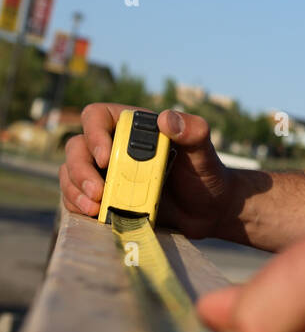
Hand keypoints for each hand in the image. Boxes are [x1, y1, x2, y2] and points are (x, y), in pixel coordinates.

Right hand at [60, 102, 235, 238]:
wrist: (206, 209)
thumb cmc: (204, 173)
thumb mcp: (203, 151)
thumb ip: (193, 131)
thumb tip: (167, 119)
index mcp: (132, 127)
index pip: (96, 116)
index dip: (94, 133)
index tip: (107, 158)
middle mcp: (112, 146)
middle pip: (76, 147)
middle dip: (80, 170)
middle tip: (99, 192)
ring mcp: (104, 173)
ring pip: (71, 173)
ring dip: (75, 190)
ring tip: (95, 208)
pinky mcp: (103, 197)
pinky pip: (76, 197)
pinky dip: (78, 206)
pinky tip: (94, 215)